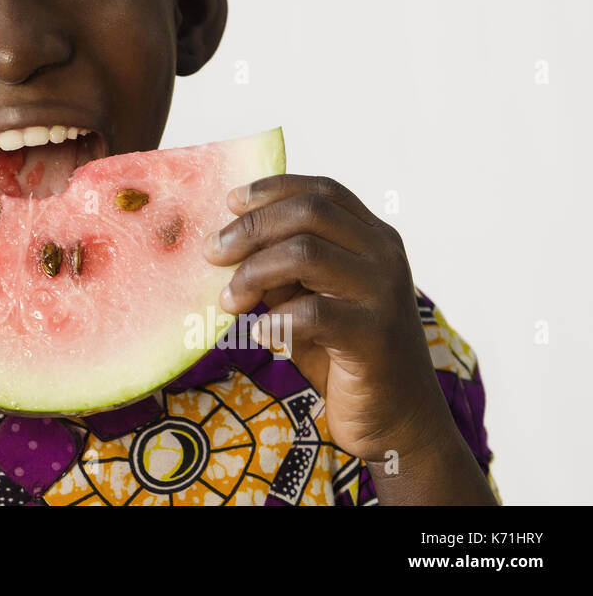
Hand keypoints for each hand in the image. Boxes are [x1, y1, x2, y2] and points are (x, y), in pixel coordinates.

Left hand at [202, 174, 452, 465]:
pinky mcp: (375, 337)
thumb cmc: (343, 354)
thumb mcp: (308, 298)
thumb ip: (281, 268)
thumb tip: (226, 242)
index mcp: (373, 238)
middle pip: (309, 214)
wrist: (398, 420)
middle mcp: (385, 256)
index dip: (273, 189)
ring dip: (254, 273)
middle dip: (251, 228)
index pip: (322, 191)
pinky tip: (260, 333)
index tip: (230, 202)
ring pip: (306, 254)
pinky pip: (312, 313)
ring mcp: (384, 294)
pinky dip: (275, 320)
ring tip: (230, 301)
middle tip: (212, 254)